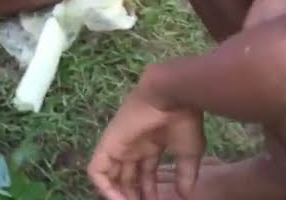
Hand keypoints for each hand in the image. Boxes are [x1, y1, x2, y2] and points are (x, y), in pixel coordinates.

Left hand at [88, 82, 204, 199]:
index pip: (144, 174)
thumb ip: (185, 174)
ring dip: (118, 194)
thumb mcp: (188, 152)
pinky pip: (97, 170)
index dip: (149, 192)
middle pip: (127, 177)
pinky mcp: (107, 144)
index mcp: (150, 145)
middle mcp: (132, 146)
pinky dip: (104, 187)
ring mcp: (119, 145)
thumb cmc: (183, 120)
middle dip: (134, 196)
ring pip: (110, 176)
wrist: (171, 96)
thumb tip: (186, 195)